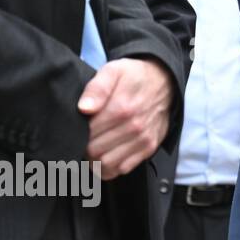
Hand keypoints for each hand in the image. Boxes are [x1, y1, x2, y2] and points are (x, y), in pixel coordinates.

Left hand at [78, 58, 172, 179]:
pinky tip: (105, 156)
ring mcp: (143, 140)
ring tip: (91, 148)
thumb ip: (97, 88)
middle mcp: (134, 127)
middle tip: (81, 139)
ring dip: (94, 161)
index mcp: (122, 108)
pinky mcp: (149, 148)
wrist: (164, 81)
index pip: (87, 134)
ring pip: (107, 164)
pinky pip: (123, 168)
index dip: (77, 134)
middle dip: (83, 147)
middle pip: (95, 151)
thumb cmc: (134, 76)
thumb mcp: (113, 71)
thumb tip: (84, 108)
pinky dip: (110, 167)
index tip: (76, 129)